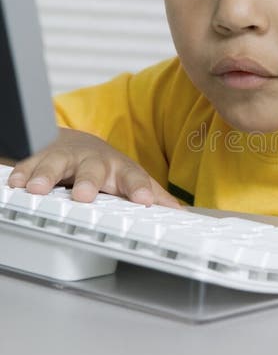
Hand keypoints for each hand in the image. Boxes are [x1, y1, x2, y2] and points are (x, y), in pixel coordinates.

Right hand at [7, 128, 181, 208]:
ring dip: (46, 175)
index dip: (139, 187)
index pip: (134, 177)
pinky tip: (16, 182)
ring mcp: (66, 157)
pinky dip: (22, 172)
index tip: (145, 199)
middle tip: (84, 195)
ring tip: (36, 189)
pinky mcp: (41, 157)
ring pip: (55, 163)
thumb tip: (183, 213)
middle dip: (87, 181)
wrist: (76, 141)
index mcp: (118, 169)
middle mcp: (92, 161)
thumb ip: (155, 195)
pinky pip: (29, 163)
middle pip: (91, 169)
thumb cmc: (106, 167)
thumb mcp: (131, 178)